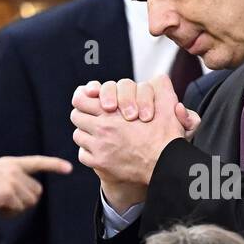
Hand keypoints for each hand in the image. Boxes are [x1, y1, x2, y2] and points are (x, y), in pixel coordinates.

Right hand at [0, 155, 72, 213]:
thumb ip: (12, 177)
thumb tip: (31, 193)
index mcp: (10, 163)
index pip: (37, 162)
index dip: (54, 165)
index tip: (69, 168)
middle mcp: (14, 169)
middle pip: (37, 191)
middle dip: (26, 201)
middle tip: (7, 202)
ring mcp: (12, 180)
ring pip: (30, 202)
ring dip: (17, 208)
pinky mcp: (8, 193)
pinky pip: (19, 209)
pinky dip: (9, 213)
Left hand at [71, 74, 184, 189]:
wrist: (166, 166)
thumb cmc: (166, 138)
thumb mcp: (167, 106)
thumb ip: (160, 87)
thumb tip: (158, 78)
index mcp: (112, 112)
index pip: (80, 99)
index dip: (83, 98)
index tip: (88, 100)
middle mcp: (102, 129)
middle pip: (76, 116)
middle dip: (84, 115)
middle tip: (92, 117)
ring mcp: (99, 148)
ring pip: (78, 136)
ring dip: (86, 134)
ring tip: (97, 134)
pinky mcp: (100, 164)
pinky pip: (83, 155)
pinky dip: (89, 152)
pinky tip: (101, 151)